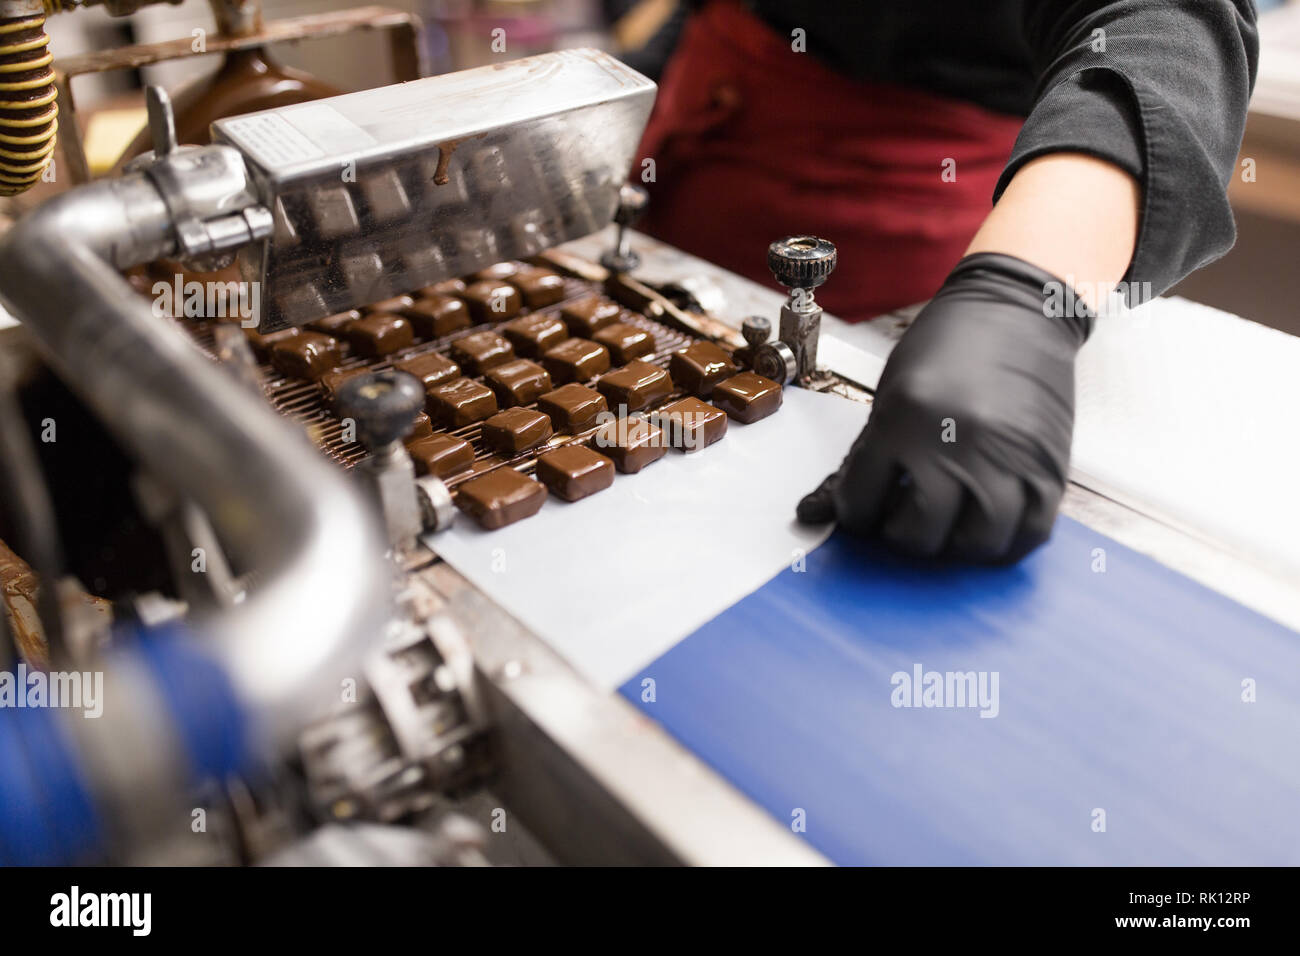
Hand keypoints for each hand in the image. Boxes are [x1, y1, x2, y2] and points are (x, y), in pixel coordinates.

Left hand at [797, 253, 1092, 562]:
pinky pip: (1030, 532)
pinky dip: (1005, 543)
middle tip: (901, 519)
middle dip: (901, 536)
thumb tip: (816, 512)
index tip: (862, 508)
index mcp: (903, 421)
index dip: (855, 514)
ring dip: (955, 548)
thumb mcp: (889, 395)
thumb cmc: (947, 345)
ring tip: (945, 527)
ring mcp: (1008, 459)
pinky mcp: (1049, 466)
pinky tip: (986, 528)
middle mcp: (956, 444)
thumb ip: (860, 458)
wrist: (1016, 309)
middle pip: (919, 534)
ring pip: (977, 544)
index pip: (861, 503)